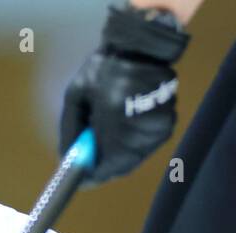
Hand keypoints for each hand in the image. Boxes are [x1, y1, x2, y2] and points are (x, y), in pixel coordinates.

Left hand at [59, 5, 189, 185]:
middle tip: (92, 154)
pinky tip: (124, 125)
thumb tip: (68, 162)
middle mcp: (140, 120)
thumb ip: (71, 130)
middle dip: (104, 163)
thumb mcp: (76, 95)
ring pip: (133, 158)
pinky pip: (144, 149)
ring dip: (118, 152)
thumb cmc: (102, 71)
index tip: (83, 181)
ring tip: (110, 129)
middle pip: (121, 165)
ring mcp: (158, 126)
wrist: (141, 50)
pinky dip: (131, 144)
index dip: (94, 175)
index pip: (107, 162)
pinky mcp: (167, 126)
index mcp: (114, 110)